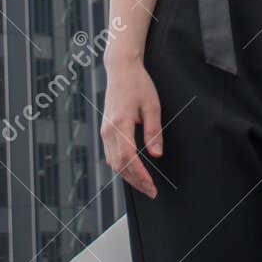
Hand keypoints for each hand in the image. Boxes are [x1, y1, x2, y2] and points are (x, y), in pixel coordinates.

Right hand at [101, 57, 163, 198]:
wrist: (121, 70)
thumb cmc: (138, 84)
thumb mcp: (152, 105)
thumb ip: (153, 131)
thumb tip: (156, 154)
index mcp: (120, 122)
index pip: (129, 158)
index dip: (140, 176)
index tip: (152, 186)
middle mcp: (109, 129)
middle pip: (119, 165)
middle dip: (135, 182)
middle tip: (151, 191)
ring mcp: (105, 130)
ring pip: (113, 162)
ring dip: (128, 177)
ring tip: (144, 185)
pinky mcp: (105, 130)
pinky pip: (111, 155)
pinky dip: (122, 167)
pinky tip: (133, 171)